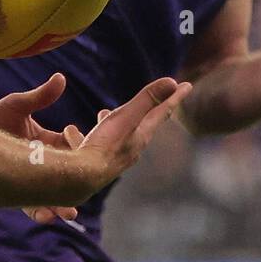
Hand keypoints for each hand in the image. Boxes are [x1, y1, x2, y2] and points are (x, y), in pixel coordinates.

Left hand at [0, 73, 80, 222]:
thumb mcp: (15, 106)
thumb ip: (38, 97)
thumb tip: (60, 78)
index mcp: (45, 140)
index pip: (71, 147)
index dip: (79, 146)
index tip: (75, 137)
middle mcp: (41, 161)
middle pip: (66, 175)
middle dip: (75, 183)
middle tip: (83, 184)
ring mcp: (28, 177)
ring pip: (51, 194)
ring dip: (61, 203)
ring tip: (68, 212)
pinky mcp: (14, 190)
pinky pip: (31, 205)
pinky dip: (40, 211)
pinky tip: (46, 215)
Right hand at [77, 77, 192, 185]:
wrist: (81, 180)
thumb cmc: (104, 147)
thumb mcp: (126, 118)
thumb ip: (147, 100)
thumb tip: (171, 81)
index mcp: (141, 135)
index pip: (163, 111)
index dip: (175, 97)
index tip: (187, 85)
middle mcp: (132, 147)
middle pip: (144, 124)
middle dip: (149, 111)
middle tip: (156, 102)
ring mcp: (115, 156)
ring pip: (118, 134)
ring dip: (115, 121)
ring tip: (104, 112)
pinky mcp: (97, 162)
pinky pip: (95, 143)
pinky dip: (89, 133)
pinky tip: (73, 132)